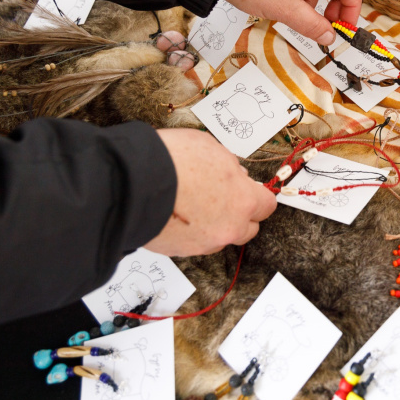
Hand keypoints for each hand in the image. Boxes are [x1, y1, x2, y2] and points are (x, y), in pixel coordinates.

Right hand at [144, 129, 275, 255]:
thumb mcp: (210, 147)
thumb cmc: (172, 160)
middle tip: (222, 198)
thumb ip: (230, 164)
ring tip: (192, 204)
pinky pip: (194, 243)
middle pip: (248, 229)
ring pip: (220, 237)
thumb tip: (235, 173)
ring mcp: (204, 243)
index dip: (258, 196)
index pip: (267, 205)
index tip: (250, 190)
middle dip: (240, 215)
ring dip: (214, 225)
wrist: (132, 183)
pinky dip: (190, 232)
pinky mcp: (180, 252)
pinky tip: (176, 213)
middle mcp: (229, 227)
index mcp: (243, 200)